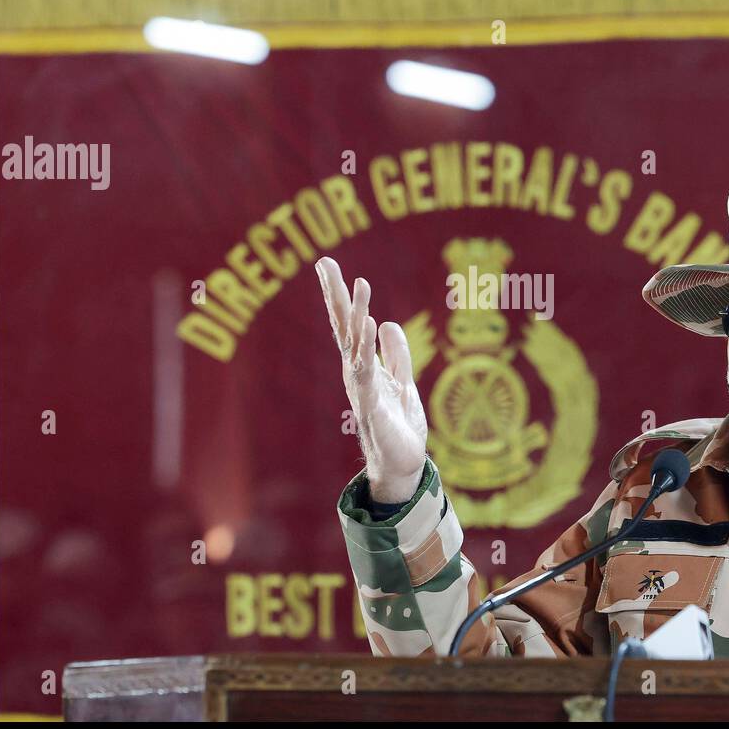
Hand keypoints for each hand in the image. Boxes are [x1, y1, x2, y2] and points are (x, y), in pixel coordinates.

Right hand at [315, 256, 427, 502]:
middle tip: (324, 262)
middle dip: (335, 295)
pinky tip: (370, 324)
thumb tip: (388, 322)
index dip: (338, 294)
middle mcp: (356, 373)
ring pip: (355, 345)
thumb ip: (397, 354)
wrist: (403, 467)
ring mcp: (362, 388)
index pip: (347, 324)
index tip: (326, 263)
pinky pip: (369, 371)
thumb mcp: (403, 382)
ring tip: (359, 285)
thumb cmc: (399, 427)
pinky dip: (368, 347)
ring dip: (357, 314)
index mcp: (362, 366)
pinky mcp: (373, 406)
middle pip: (343, 328)